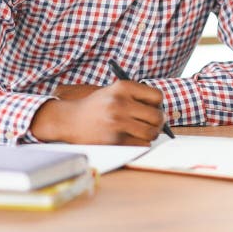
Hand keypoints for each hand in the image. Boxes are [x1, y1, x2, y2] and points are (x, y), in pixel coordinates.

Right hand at [31, 80, 165, 144]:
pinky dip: (142, 143)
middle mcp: (120, 103)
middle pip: (157, 116)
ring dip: (151, 134)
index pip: (157, 96)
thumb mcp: (114, 91)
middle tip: (152, 124)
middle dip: (158, 122)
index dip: (158, 104)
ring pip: (152, 132)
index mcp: (122, 87)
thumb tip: (162, 110)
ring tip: (144, 132)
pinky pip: (142, 144)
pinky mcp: (114, 140)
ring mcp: (117, 122)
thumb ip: (136, 97)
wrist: (69, 119)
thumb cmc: (97, 106)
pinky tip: (133, 138)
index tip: (152, 109)